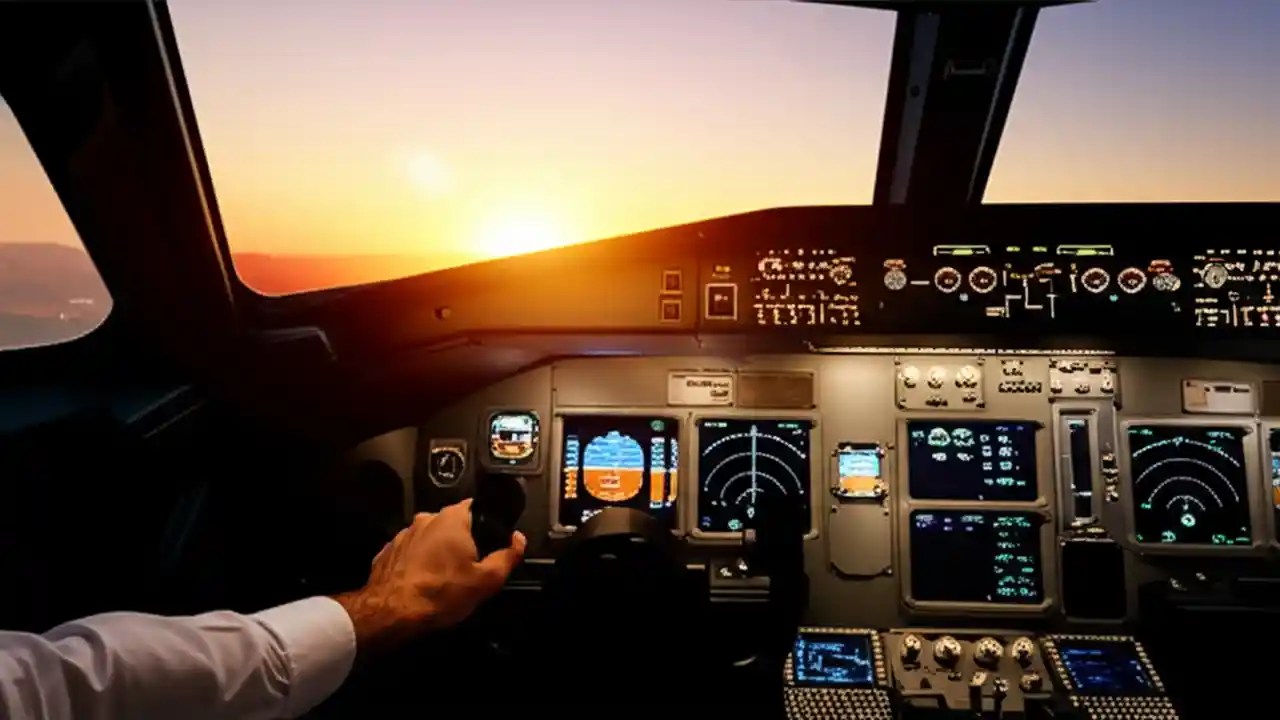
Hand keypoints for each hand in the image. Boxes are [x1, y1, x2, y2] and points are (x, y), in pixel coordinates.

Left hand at [332, 499, 525, 657]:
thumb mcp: (487, 580)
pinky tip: (421, 584)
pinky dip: (416, 564)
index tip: (488, 543)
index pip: (474, 507)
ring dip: (435, 552)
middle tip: (467, 567)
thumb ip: (508, 556)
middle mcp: (425, 519)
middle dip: (459, 541)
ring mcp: (401, 535)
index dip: (485, 524)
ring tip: (442, 579)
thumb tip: (518, 539)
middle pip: (450, 524)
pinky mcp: (386, 553)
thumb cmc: (442, 593)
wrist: (391, 614)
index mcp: (452, 518)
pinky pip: (409, 554)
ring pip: (428, 539)